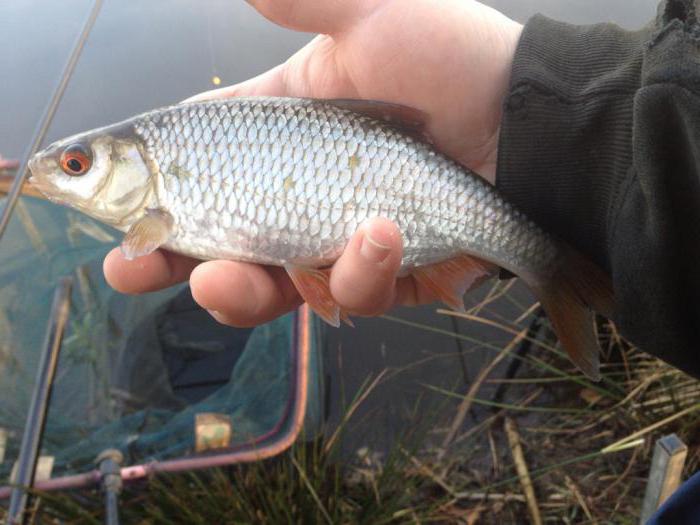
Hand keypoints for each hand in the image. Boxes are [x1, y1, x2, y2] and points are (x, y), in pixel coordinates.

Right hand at [104, 0, 521, 325]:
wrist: (535, 122)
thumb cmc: (457, 61)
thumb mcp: (376, 14)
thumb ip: (306, 1)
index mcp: (287, 132)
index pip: (204, 166)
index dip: (153, 191)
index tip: (112, 216)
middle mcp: (306, 192)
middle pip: (224, 241)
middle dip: (175, 262)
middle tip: (135, 269)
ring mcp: (344, 239)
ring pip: (278, 285)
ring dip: (253, 286)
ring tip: (249, 271)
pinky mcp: (391, 275)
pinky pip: (355, 293)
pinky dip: (359, 273)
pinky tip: (380, 238)